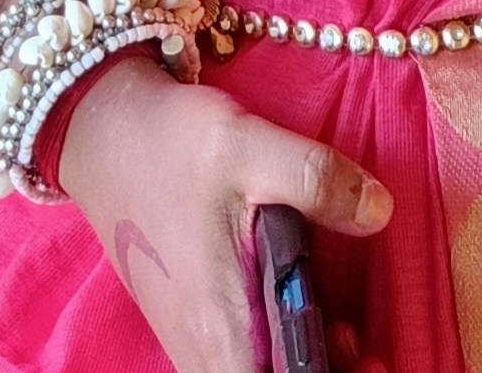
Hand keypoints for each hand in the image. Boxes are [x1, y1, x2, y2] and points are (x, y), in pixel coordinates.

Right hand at [59, 60, 390, 372]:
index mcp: (219, 321)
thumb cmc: (170, 144)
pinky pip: (237, 358)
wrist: (103, 133)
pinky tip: (301, 310)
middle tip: (360, 342)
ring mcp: (189, 335)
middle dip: (322, 372)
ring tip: (341, 329)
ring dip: (301, 364)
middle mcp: (200, 344)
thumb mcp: (249, 143)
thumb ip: (316, 178)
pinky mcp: (187, 318)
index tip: (369, 360)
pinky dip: (275, 350)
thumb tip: (378, 211)